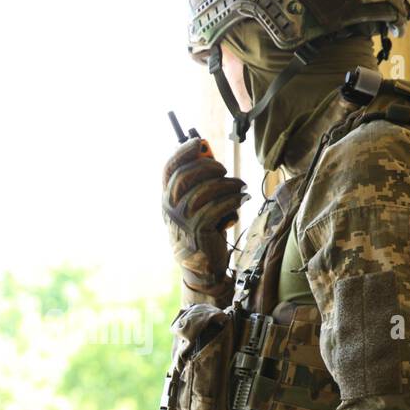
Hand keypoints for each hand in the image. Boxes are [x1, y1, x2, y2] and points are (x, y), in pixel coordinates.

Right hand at [161, 138, 246, 292]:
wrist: (203, 267)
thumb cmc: (202, 231)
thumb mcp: (196, 207)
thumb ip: (199, 185)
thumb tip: (210, 158)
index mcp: (167, 199)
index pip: (169, 169)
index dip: (182, 152)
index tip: (198, 142)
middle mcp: (171, 208)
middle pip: (187, 175)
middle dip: (209, 167)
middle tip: (224, 169)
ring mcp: (183, 219)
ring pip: (206, 190)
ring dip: (227, 184)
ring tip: (240, 186)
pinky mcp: (199, 229)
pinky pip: (218, 205)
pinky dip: (233, 198)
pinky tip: (242, 198)